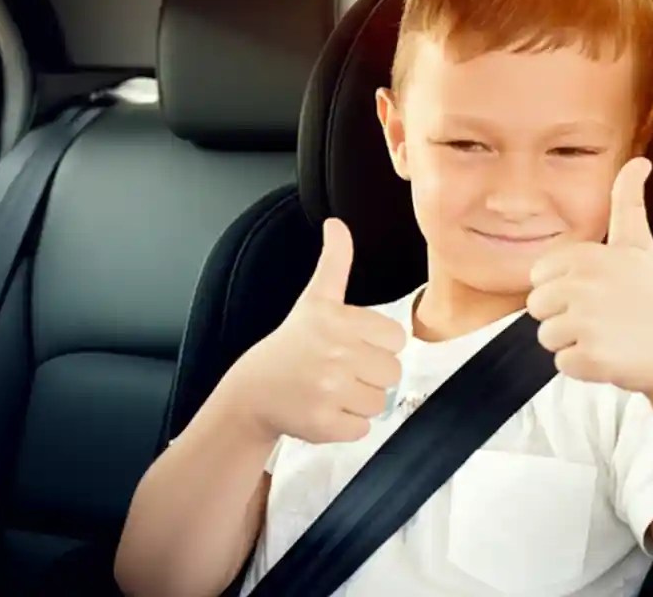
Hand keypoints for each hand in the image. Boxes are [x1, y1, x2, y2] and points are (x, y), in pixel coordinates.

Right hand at [220, 218, 405, 443]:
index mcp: (339, 321)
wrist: (255, 389)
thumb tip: (337, 224)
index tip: (351, 346)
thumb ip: (335, 262)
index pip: (396, 340)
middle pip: (392, 372)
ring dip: (359, 402)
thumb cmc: (294, 343)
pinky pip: (362, 429)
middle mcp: (335, 354)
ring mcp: (329, 391)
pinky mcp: (324, 425)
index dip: (377, 345)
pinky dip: (347, 426)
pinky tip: (324, 411)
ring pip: (380, 403)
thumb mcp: (316, 299)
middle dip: (370, 375)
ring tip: (331, 391)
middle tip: (339, 371)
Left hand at [526, 157, 652, 395]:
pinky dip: (583, 367)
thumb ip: (629, 201)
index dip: (563, 289)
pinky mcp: (589, 355)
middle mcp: (584, 284)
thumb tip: (639, 161)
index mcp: (588, 256)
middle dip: (564, 317)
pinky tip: (610, 356)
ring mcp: (586, 321)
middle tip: (603, 318)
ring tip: (608, 336)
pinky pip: (561, 364)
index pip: (538, 277)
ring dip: (572, 343)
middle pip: (537, 307)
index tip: (597, 292)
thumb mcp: (639, 245)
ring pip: (546, 337)